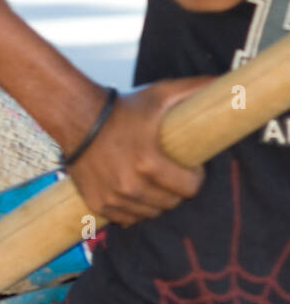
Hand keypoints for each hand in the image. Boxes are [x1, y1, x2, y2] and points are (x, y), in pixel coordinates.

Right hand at [65, 77, 209, 226]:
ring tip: (151, 183)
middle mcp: (130, 185)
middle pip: (171, 203)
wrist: (76, 118)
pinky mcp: (97, 204)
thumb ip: (195, 89)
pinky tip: (132, 193)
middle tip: (170, 174)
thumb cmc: (122, 108)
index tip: (190, 168)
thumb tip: (227, 83)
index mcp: (149, 163)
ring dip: (154, 201)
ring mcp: (112, 197)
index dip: (194, 177)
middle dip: (175, 190)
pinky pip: (126, 219)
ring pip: (150, 213)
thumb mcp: (160, 95)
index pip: (190, 188)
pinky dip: (132, 210)